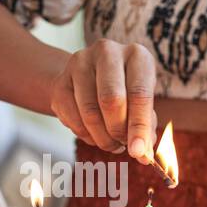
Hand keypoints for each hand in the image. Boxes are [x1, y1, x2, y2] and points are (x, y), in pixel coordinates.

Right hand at [50, 40, 158, 161]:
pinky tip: (94, 135)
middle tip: (122, 145)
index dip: (140, 127)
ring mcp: (80, 63)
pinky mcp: (61, 81)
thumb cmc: (126, 91)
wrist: (89, 77)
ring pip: (90, 113)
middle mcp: (108, 52)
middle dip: (118, 131)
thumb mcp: (141, 103)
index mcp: (137, 55)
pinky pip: (72, 119)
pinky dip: (85, 135)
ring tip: (111, 143)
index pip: (140, 94)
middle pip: (111, 100)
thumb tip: (143, 154)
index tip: (139, 153)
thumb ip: (145, 126)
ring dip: (102, 138)